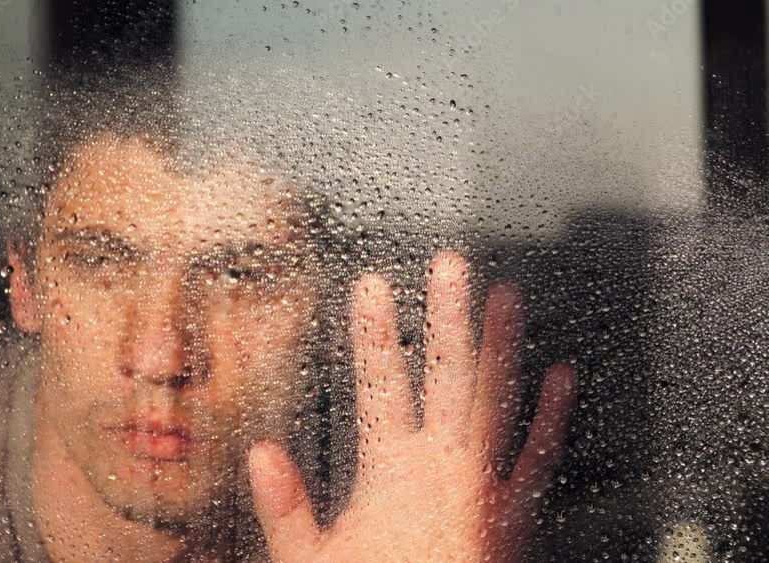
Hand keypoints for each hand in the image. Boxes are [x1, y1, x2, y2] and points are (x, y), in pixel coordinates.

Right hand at [249, 251, 576, 561]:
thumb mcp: (310, 561)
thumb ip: (287, 508)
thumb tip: (261, 453)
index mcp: (393, 475)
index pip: (379, 386)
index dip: (372, 333)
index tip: (371, 286)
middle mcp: (445, 470)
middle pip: (446, 377)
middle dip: (447, 317)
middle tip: (451, 265)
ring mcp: (486, 485)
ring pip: (497, 401)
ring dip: (502, 346)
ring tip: (508, 296)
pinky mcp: (515, 510)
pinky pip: (541, 454)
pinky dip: (552, 414)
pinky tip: (563, 377)